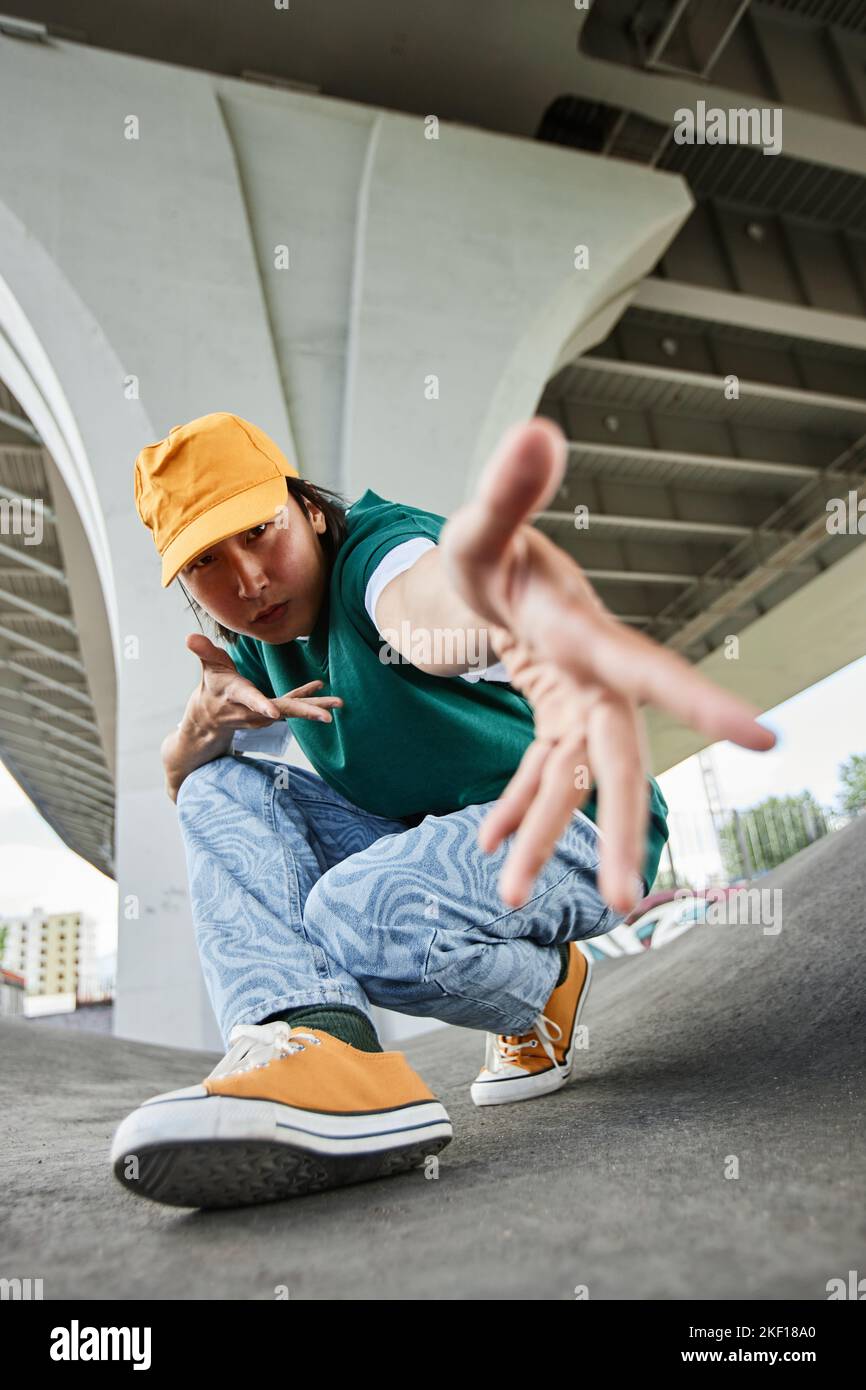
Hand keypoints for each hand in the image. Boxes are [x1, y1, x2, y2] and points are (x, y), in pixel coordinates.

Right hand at [183, 634, 342, 736]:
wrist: (210, 717)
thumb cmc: (210, 685)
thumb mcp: (206, 666)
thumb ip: (203, 651)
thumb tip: (189, 637)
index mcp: (235, 695)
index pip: (250, 700)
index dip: (261, 706)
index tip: (273, 715)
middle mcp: (252, 709)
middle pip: (281, 710)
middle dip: (304, 713)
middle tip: (327, 717)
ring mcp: (264, 714)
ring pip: (292, 711)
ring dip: (316, 708)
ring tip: (339, 703)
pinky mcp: (272, 712)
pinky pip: (292, 703)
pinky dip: (307, 696)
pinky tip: (321, 687)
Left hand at [439, 418, 776, 912]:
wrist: (496, 574)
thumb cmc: (495, 548)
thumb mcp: (482, 525)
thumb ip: (508, 489)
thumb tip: (536, 429)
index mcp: (586, 634)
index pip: (650, 671)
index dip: (703, 701)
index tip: (764, 738)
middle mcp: (593, 679)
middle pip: (618, 759)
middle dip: (622, 828)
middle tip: (626, 902)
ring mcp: (575, 704)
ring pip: (574, 782)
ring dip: (549, 838)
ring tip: (513, 895)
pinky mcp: (554, 720)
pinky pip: (542, 775)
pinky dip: (519, 808)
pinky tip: (493, 846)